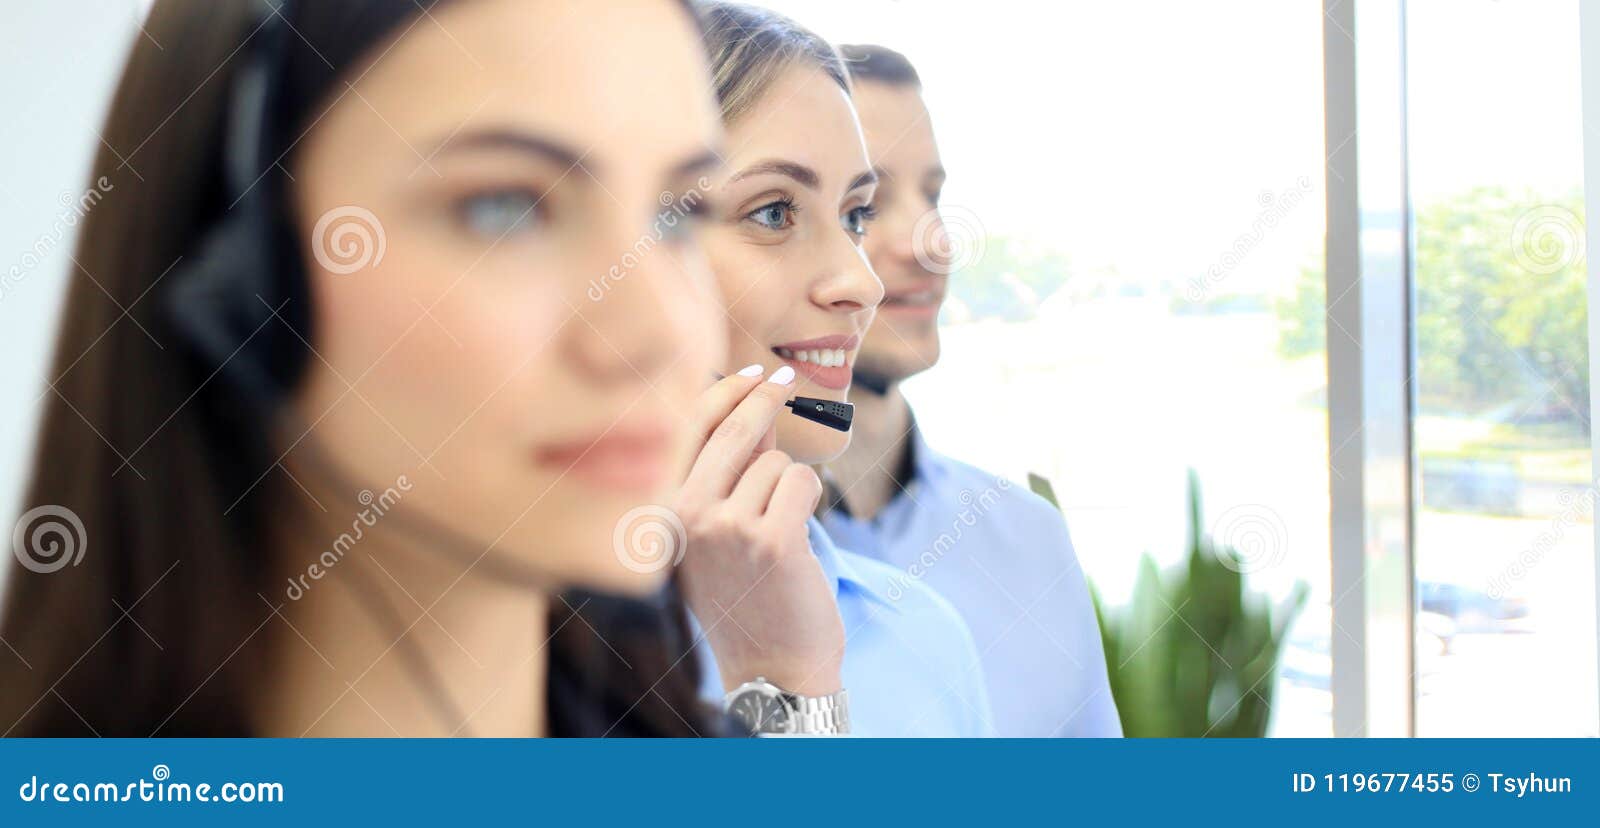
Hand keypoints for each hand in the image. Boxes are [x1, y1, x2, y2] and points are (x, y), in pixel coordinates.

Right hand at [673, 364, 844, 695]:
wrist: (771, 668)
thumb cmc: (745, 599)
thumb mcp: (713, 533)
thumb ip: (726, 472)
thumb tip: (753, 405)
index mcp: (659, 512)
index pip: (686, 429)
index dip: (724, 390)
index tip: (753, 371)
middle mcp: (683, 515)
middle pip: (733, 427)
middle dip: (764, 398)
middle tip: (782, 380)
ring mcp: (726, 527)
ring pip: (775, 461)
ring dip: (788, 486)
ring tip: (778, 532)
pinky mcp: (772, 538)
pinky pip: (802, 482)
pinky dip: (809, 501)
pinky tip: (796, 538)